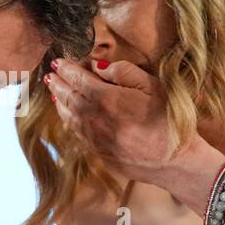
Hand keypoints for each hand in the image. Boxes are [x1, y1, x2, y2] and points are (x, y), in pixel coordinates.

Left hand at [44, 58, 224, 196]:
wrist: (173, 162)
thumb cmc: (168, 120)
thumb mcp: (152, 87)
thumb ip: (123, 72)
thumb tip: (98, 66)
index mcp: (107, 99)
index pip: (78, 79)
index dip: (66, 69)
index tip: (58, 62)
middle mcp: (94, 118)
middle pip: (68, 96)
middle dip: (59, 83)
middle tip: (51, 74)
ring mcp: (94, 137)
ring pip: (68, 115)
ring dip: (59, 100)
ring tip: (54, 91)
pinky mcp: (97, 151)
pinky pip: (76, 130)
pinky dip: (67, 118)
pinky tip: (67, 113)